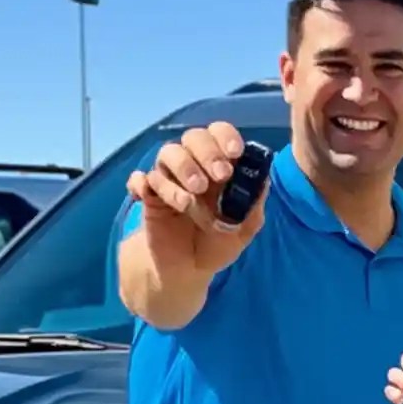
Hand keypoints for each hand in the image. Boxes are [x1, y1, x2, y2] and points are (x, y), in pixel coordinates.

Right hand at [126, 121, 268, 275]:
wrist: (186, 269)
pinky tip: (149, 197)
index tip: (235, 153)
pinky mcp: (148, 196)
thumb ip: (254, 206)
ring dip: (182, 169)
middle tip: (220, 175)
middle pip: (193, 138)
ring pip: (167, 154)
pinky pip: (139, 179)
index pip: (219, 134)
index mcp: (218, 168)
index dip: (225, 137)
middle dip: (207, 152)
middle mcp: (194, 166)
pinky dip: (142, 183)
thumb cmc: (217, 244)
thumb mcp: (244, 230)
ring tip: (191, 199)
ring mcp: (169, 179)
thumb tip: (263, 179)